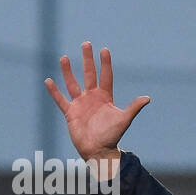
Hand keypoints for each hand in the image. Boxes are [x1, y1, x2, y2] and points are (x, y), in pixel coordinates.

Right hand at [44, 42, 149, 176]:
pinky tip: (48, 81)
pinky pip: (60, 99)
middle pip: (89, 74)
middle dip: (87, 60)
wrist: (99, 150)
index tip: (104, 49)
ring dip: (68, 71)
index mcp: (105, 97)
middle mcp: (92, 98)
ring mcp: (80, 104)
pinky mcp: (70, 112)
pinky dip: (54, 91)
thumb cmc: (112, 136)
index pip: (105, 76)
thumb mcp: (124, 120)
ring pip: (72, 84)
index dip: (105, 63)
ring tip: (63, 57)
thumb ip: (133, 108)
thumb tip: (148, 98)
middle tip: (86, 44)